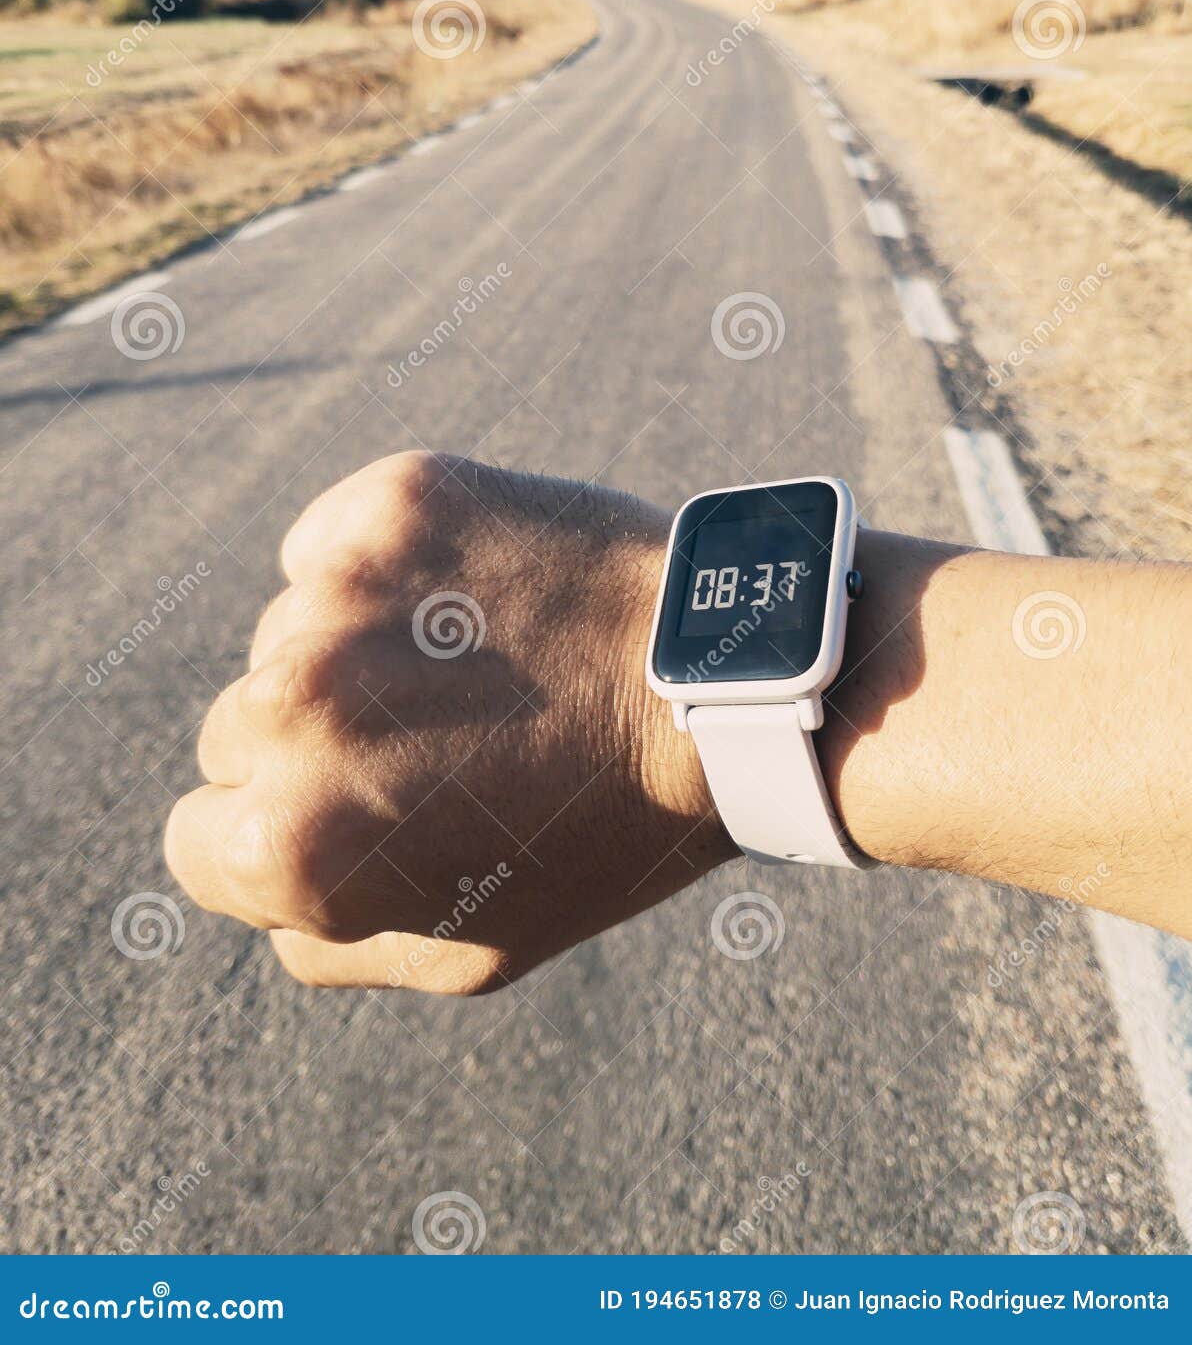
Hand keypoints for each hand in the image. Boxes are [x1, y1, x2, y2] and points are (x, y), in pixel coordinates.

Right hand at [165, 452, 731, 991]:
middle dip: (313, 746)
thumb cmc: (609, 830)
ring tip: (475, 665)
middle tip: (435, 740)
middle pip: (234, 732)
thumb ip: (329, 941)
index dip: (282, 835)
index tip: (366, 813)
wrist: (726, 679)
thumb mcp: (472, 952)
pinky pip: (328, 546)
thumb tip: (264, 888)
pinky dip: (383, 570)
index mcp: (295, 844)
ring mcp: (335, 596)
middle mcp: (290, 713)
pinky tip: (473, 597)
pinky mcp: (386, 505)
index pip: (198, 841)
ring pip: (287, 634)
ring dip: (354, 653)